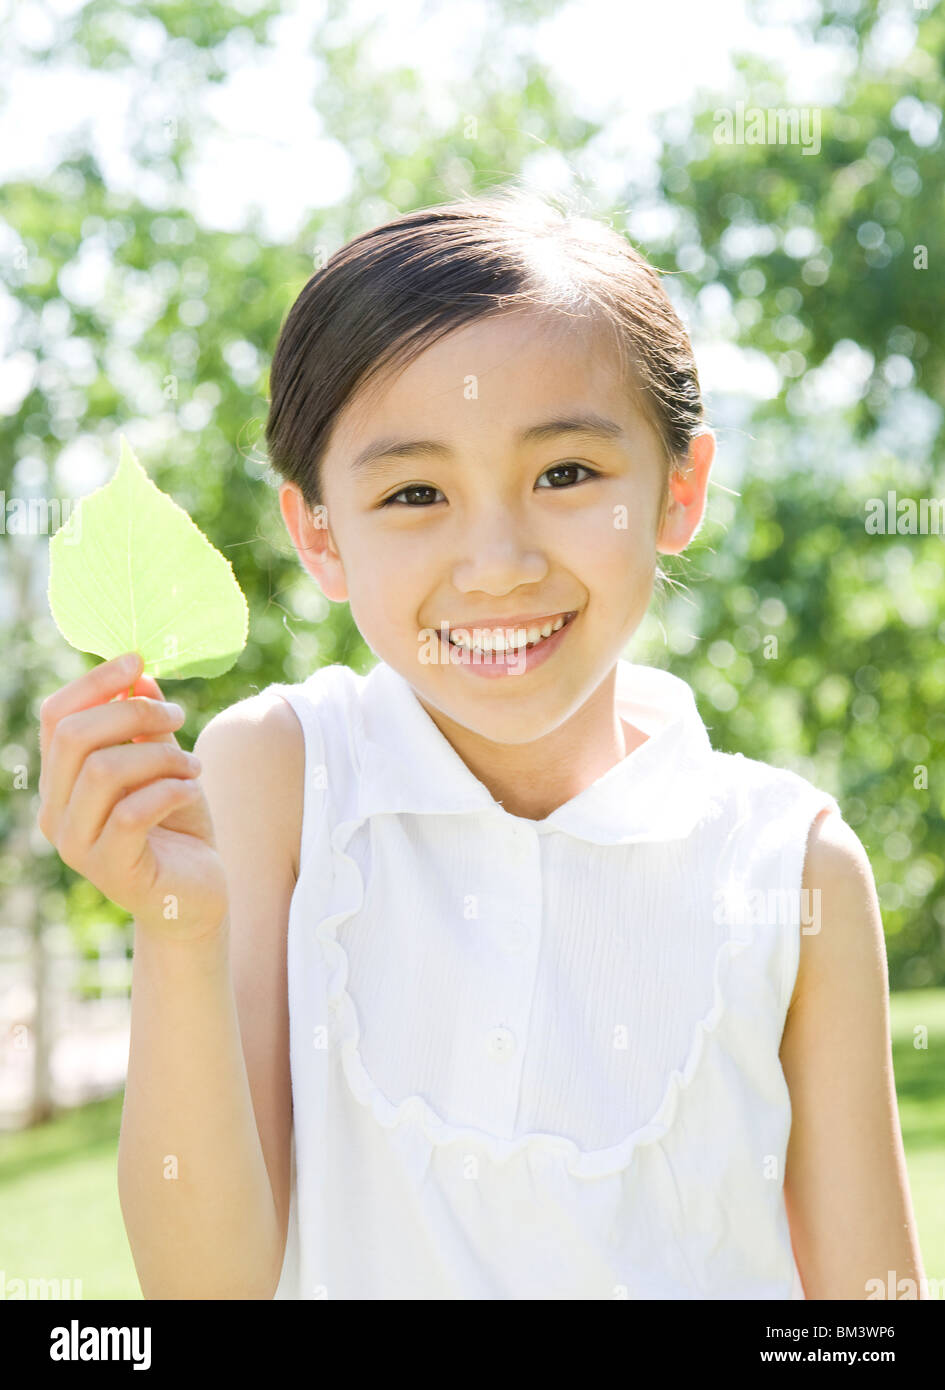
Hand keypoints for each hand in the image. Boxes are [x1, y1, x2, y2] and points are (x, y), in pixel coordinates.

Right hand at [37, 652, 228, 940]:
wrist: (197, 894)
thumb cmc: (176, 825)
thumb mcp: (163, 764)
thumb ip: (145, 726)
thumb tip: (138, 673)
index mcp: (61, 781)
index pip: (56, 716)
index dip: (94, 682)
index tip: (138, 660)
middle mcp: (56, 812)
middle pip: (75, 737)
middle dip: (133, 714)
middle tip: (178, 717)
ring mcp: (77, 844)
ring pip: (104, 771)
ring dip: (159, 755)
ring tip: (194, 765)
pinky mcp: (110, 869)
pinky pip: (133, 811)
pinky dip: (170, 790)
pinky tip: (192, 790)